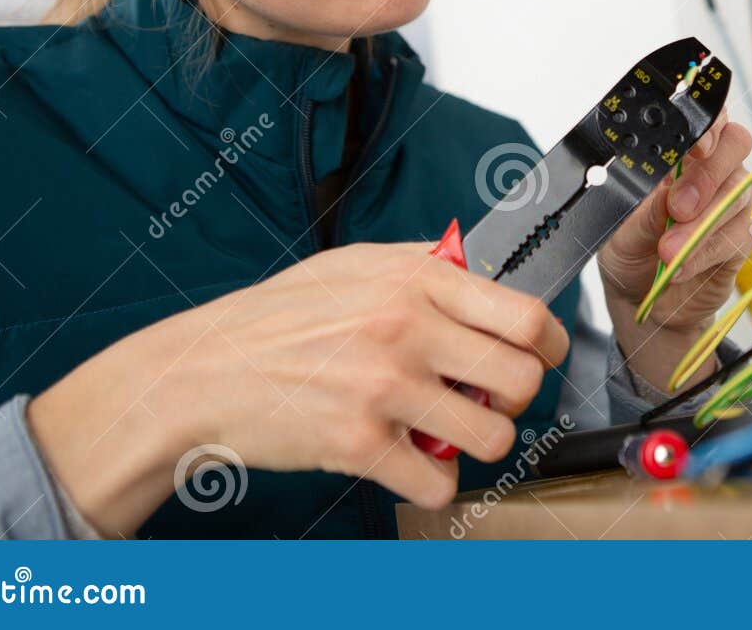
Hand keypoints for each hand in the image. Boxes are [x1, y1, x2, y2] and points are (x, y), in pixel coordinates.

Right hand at [29, 240, 568, 535]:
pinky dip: (433, 486)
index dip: (547, 344)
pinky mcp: (360, 443)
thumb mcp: (355, 265)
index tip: (538, 357)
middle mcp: (408, 328)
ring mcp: (385, 387)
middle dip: (514, 397)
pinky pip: (439, 485)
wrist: (204, 371)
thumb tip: (482, 268)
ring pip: (494, 436)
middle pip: (524, 377)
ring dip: (478, 443)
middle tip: (486, 400)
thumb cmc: (277, 318)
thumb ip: (424, 265)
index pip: (526, 314)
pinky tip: (409, 465)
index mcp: (416, 280)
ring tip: (447, 433)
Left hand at [598, 114, 751, 391]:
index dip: (708, 123)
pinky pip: (738, 234)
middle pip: (735, 143)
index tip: (696, 146)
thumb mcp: (619, 232)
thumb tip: (665, 194)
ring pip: (739, 191)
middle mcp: (709, 170)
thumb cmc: (629, 253)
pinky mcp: (740, 237)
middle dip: (707, 174)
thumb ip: (644, 211)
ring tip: (667, 251)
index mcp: (676, 154)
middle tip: (678, 207)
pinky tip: (680, 266)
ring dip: (702, 224)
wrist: (642, 303)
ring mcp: (729, 201)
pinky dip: (706, 251)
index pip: (704, 117)